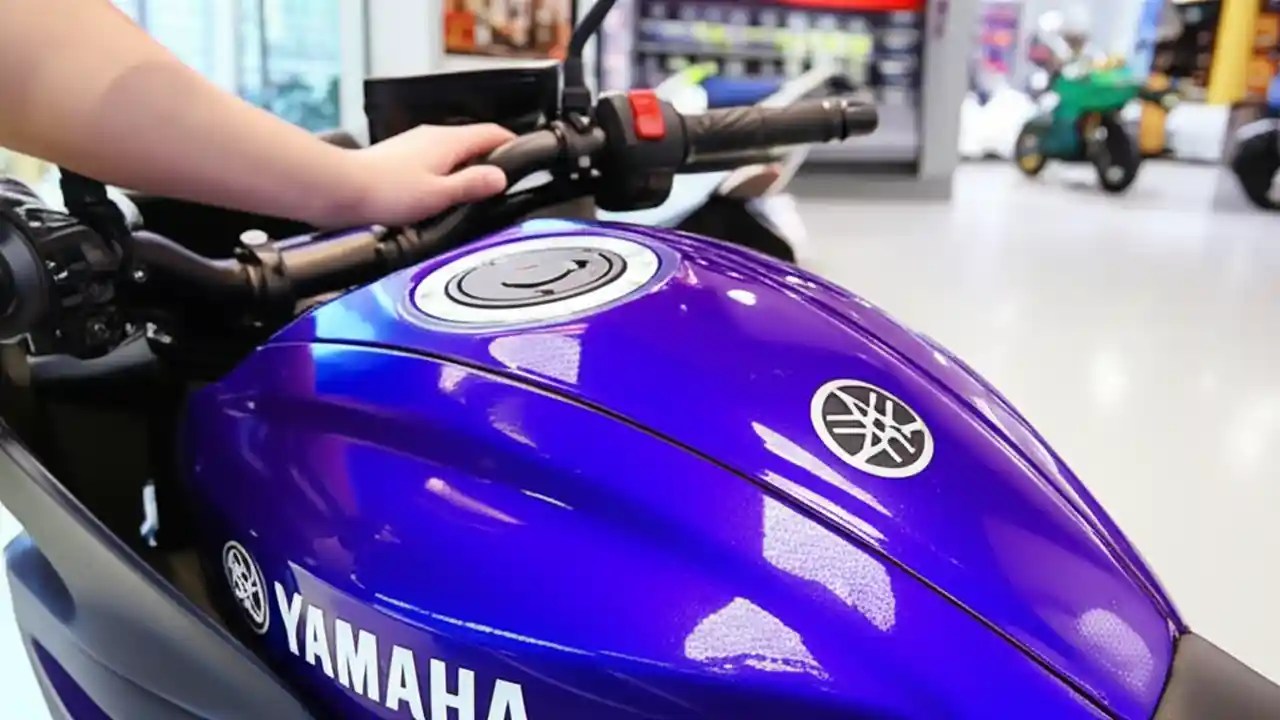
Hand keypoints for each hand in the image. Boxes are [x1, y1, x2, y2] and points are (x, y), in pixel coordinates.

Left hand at [321, 123, 515, 227]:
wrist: (341, 189)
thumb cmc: (385, 191)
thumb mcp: (439, 194)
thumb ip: (472, 185)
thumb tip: (500, 178)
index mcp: (448, 141)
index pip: (491, 133)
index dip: (511, 143)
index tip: (524, 155)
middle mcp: (432, 136)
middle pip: (473, 141)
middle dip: (491, 159)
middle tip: (502, 182)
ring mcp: (414, 145)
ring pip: (453, 152)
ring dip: (466, 168)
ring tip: (473, 193)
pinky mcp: (400, 158)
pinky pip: (434, 161)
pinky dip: (446, 174)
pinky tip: (441, 195)